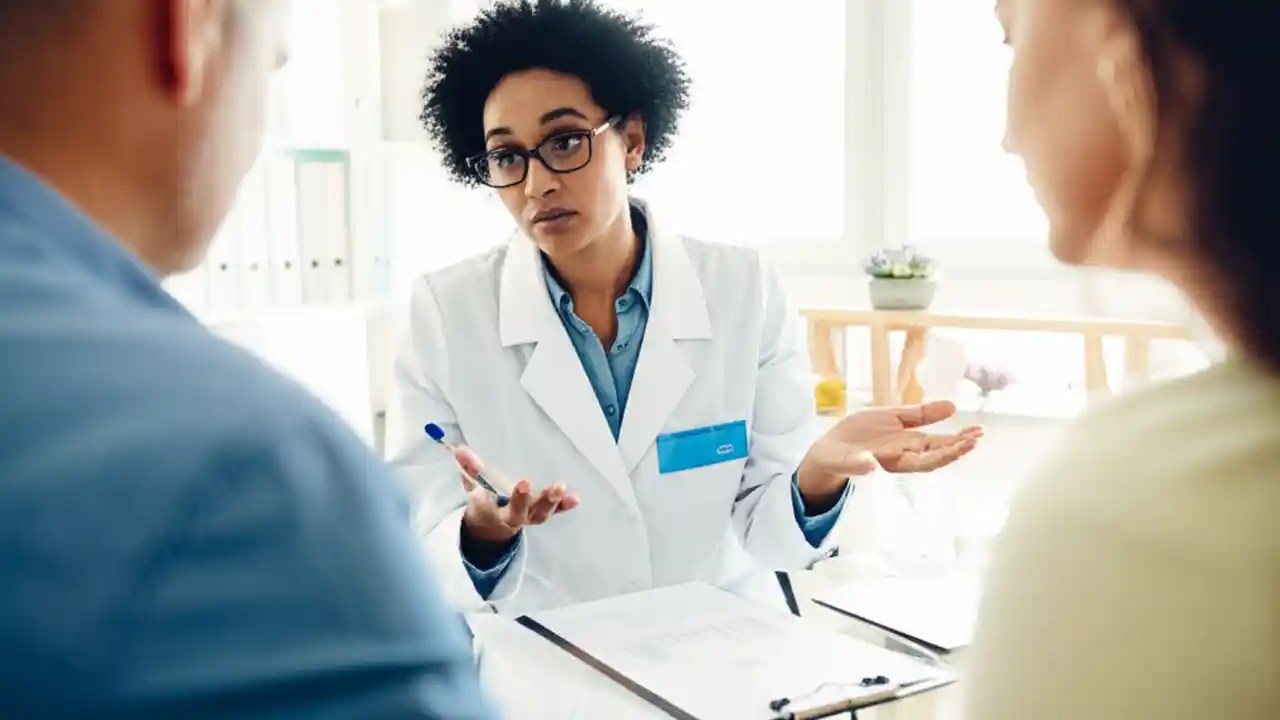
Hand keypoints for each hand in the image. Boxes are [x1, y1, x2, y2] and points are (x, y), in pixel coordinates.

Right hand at [454, 447, 579, 544]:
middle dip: (520, 499)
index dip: (482, 498)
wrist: (494, 526)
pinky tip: (576, 498)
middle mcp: (513, 516)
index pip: (486, 505)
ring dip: (550, 501)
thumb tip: (459, 449)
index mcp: (492, 512)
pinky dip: (565, 506)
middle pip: (517, 511)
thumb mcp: (473, 487)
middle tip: (523, 483)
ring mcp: (531, 516)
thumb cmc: (484, 500)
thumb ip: (469, 470)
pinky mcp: (543, 512)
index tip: (481, 490)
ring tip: (559, 487)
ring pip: (541, 512)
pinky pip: (556, 511)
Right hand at [796, 400, 983, 502]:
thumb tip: (871, 469)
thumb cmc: (838, 461)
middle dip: (958, 444)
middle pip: (937, 451)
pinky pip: (917, 418)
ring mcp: (902, 439)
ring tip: (977, 429)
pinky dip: (932, 413)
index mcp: (894, 462)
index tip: (964, 445)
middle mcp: (904, 452)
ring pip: (934, 439)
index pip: (927, 460)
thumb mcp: (847, 462)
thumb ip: (859, 464)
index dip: (946, 454)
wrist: (830, 451)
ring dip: (955, 435)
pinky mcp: (895, 425)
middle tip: (979, 434)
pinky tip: (948, 408)